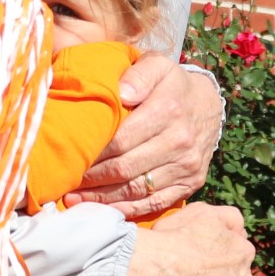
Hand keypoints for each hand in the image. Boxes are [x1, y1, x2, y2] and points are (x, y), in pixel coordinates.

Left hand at [64, 54, 221, 218]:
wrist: (209, 104)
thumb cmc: (172, 85)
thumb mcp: (158, 65)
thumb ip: (138, 75)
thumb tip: (120, 94)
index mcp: (168, 110)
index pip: (120, 140)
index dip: (92, 154)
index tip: (70, 159)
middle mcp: (179, 141)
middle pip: (125, 168)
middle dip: (91, 179)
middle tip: (65, 182)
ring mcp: (187, 165)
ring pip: (137, 190)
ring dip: (103, 199)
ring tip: (75, 199)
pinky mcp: (191, 183)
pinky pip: (155, 202)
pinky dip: (127, 209)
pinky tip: (104, 210)